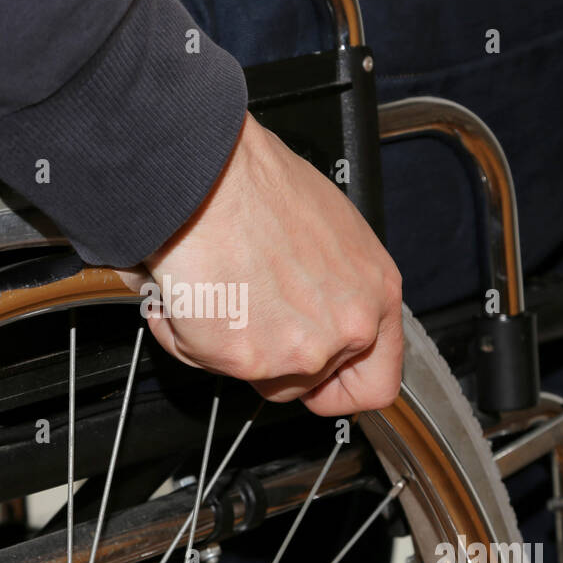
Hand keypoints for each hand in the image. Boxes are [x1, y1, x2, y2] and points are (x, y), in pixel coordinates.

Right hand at [125, 114, 403, 416]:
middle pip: (310, 384)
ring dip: (229, 346)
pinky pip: (206, 361)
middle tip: (247, 315)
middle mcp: (347, 327)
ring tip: (217, 292)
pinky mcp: (247, 359)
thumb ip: (330, 288)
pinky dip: (185, 332)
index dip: (341, 387)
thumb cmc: (257, 184)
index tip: (320, 382)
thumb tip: (306, 308)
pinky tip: (187, 291)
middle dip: (272, 359)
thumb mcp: (327, 232)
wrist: (208, 175)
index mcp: (375, 293)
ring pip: (258, 379)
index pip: (377, 383)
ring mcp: (300, 349)